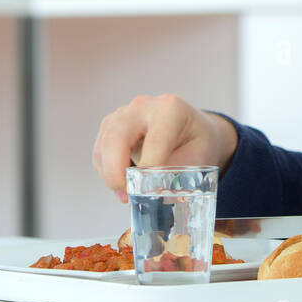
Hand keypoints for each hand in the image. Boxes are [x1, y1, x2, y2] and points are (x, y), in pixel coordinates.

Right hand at [92, 94, 235, 203]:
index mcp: (170, 109)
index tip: (149, 189)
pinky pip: (100, 151)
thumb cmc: (197, 141)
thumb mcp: (201, 155)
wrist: (191, 129)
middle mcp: (143, 106)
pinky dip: (106, 171)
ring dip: (110, 174)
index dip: (149, 168)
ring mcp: (123, 114)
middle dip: (116, 171)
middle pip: (116, 137)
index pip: (154, 140)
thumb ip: (180, 171)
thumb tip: (157, 190)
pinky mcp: (110, 126)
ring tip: (127, 194)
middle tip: (127, 195)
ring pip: (104, 145)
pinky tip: (122, 183)